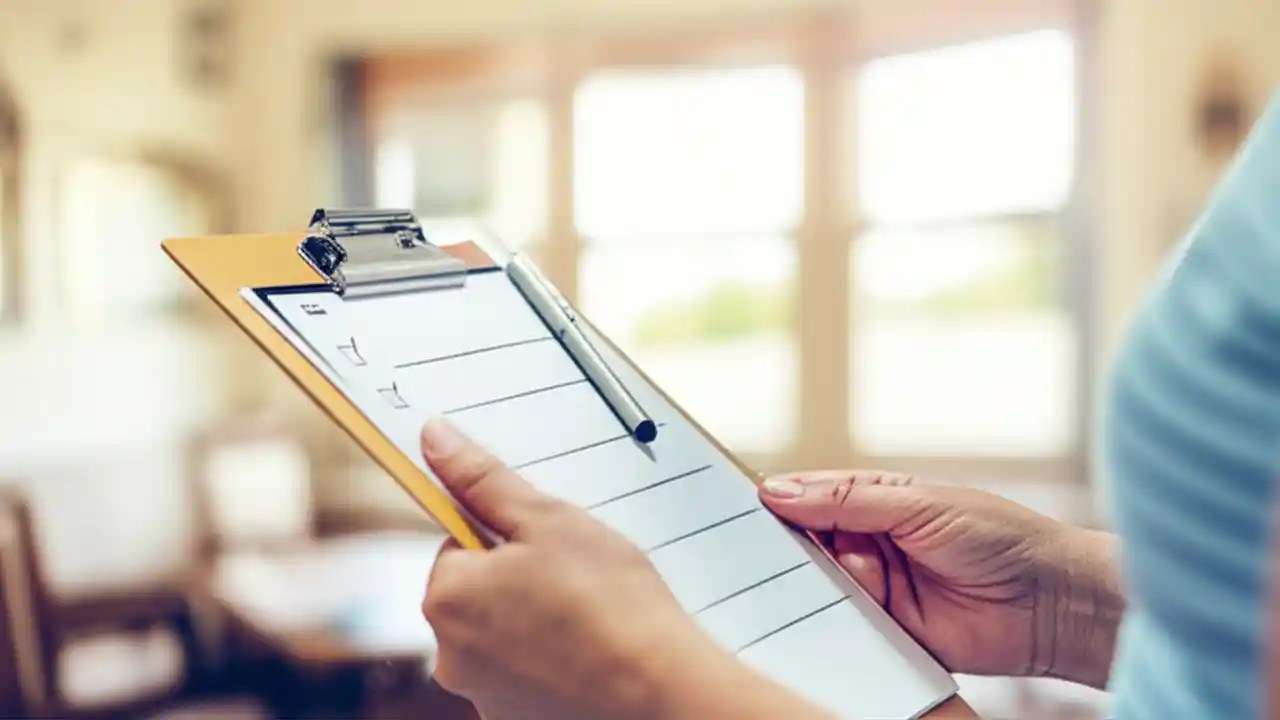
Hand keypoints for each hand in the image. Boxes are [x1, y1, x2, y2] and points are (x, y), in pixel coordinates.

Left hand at [419, 419, 829, 719]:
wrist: (661, 692)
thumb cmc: (610, 602)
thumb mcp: (547, 520)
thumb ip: (482, 479)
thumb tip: (433, 437)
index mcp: (447, 598)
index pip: (459, 544)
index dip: (509, 535)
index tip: (549, 542)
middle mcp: (451, 655)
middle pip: (480, 592)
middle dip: (521, 579)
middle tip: (577, 577)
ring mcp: (483, 694)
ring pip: (506, 633)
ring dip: (537, 620)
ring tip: (591, 615)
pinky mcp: (517, 718)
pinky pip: (527, 672)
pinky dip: (553, 660)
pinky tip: (592, 651)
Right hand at [759, 470, 1123, 688]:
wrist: (1051, 604)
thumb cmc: (997, 536)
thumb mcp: (918, 504)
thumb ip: (846, 500)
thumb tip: (776, 490)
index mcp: (870, 503)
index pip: (806, 499)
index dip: (773, 503)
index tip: (736, 507)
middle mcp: (865, 545)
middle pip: (802, 547)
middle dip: (783, 549)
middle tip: (756, 550)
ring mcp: (873, 591)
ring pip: (817, 588)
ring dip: (812, 586)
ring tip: (810, 577)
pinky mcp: (883, 633)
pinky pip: (842, 627)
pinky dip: (833, 623)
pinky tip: (829, 616)